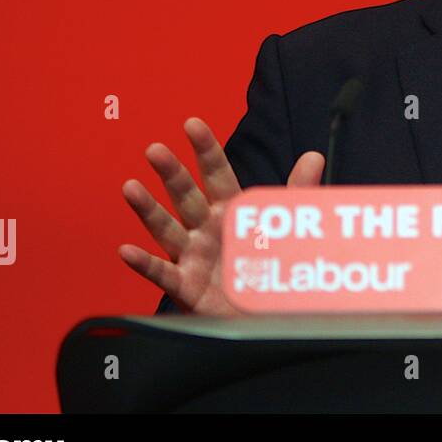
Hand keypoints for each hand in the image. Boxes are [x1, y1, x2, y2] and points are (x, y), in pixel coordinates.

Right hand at [118, 117, 324, 315]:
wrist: (267, 317)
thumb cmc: (269, 268)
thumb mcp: (287, 227)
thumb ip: (298, 192)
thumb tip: (314, 156)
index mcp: (229, 211)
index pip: (216, 174)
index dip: (206, 150)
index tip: (192, 124)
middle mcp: (206, 231)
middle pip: (186, 197)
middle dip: (171, 174)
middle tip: (155, 149)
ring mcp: (193, 258)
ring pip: (167, 230)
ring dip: (148, 210)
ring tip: (131, 188)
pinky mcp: (187, 288)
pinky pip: (162, 274)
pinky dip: (144, 264)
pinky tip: (127, 250)